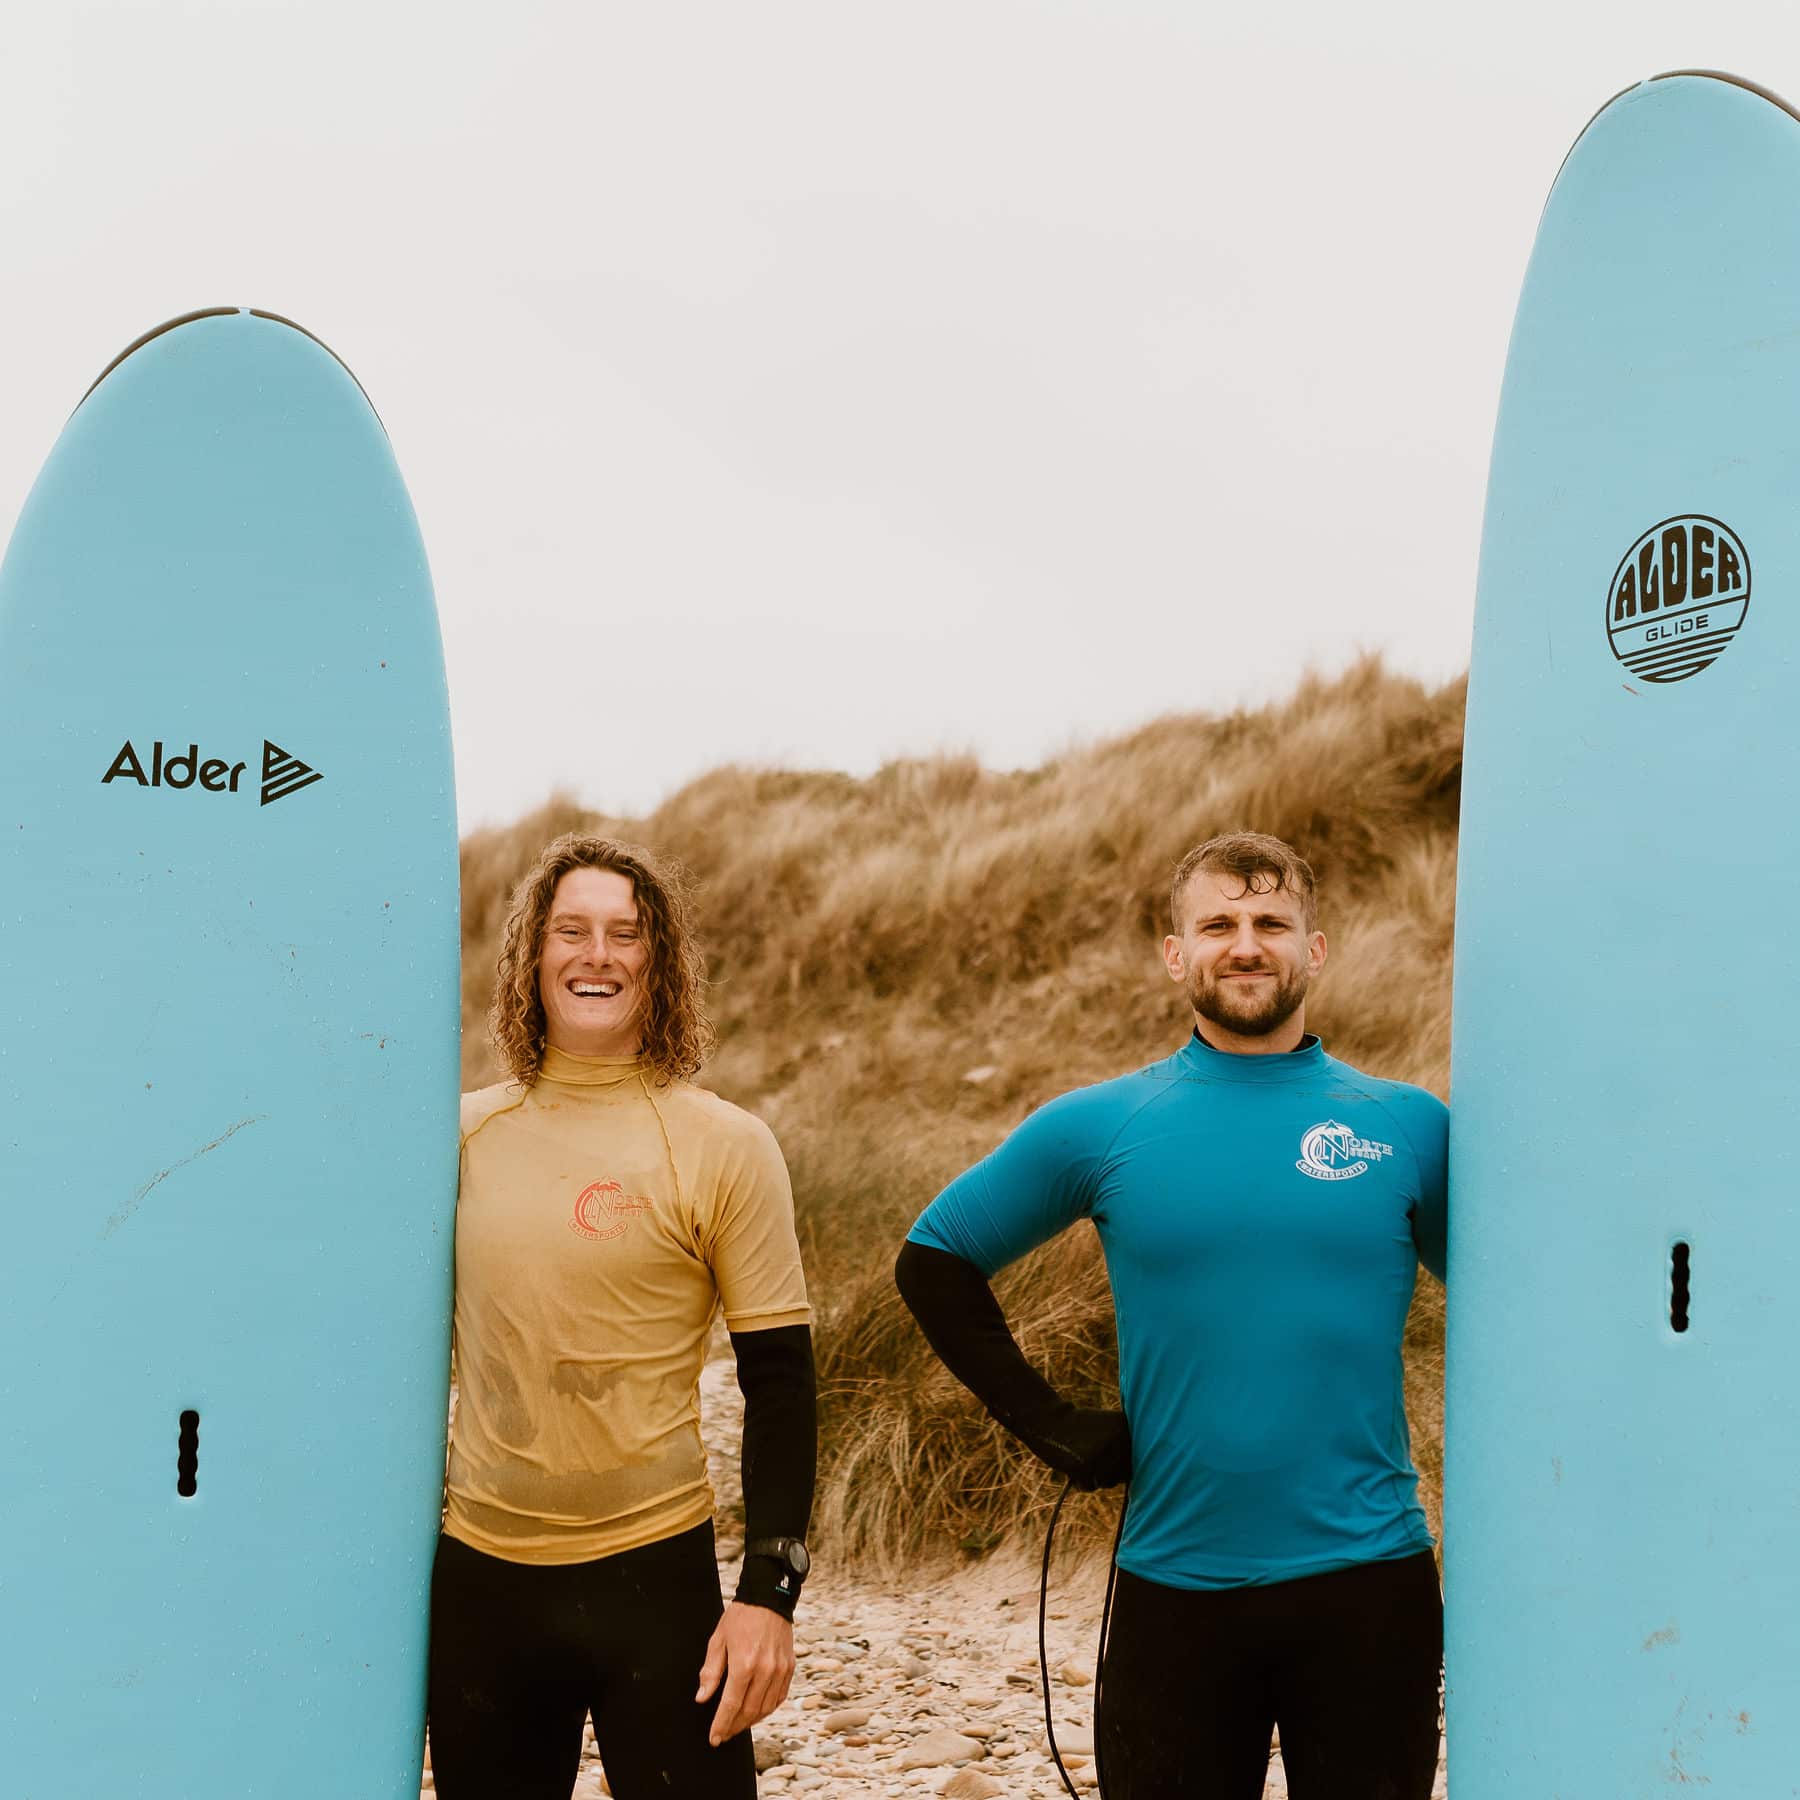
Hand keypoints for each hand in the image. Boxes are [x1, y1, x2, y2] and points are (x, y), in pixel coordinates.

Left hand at [695, 1600, 795, 1745]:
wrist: (769, 1598)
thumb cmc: (741, 1617)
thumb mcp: (718, 1640)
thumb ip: (711, 1672)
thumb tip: (702, 1698)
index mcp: (744, 1664)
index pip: (731, 1705)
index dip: (721, 1725)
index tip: (714, 1738)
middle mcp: (764, 1671)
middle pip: (749, 1712)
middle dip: (734, 1727)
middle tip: (723, 1734)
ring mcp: (779, 1670)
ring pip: (765, 1709)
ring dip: (750, 1722)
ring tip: (737, 1725)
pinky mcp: (789, 1668)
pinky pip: (779, 1697)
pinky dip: (767, 1709)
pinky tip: (757, 1711)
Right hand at [1032, 1406, 1131, 1489]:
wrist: (1049, 1419)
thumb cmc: (1081, 1428)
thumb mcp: (1109, 1427)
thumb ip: (1126, 1447)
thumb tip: (1136, 1476)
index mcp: (1126, 1427)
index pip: (1134, 1463)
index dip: (1117, 1463)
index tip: (1101, 1449)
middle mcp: (1118, 1438)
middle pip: (1123, 1475)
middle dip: (1107, 1472)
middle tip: (1090, 1454)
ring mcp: (1101, 1452)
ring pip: (1107, 1483)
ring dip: (1094, 1477)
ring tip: (1081, 1457)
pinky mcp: (1084, 1465)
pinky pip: (1089, 1487)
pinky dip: (1080, 1481)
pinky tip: (1072, 1463)